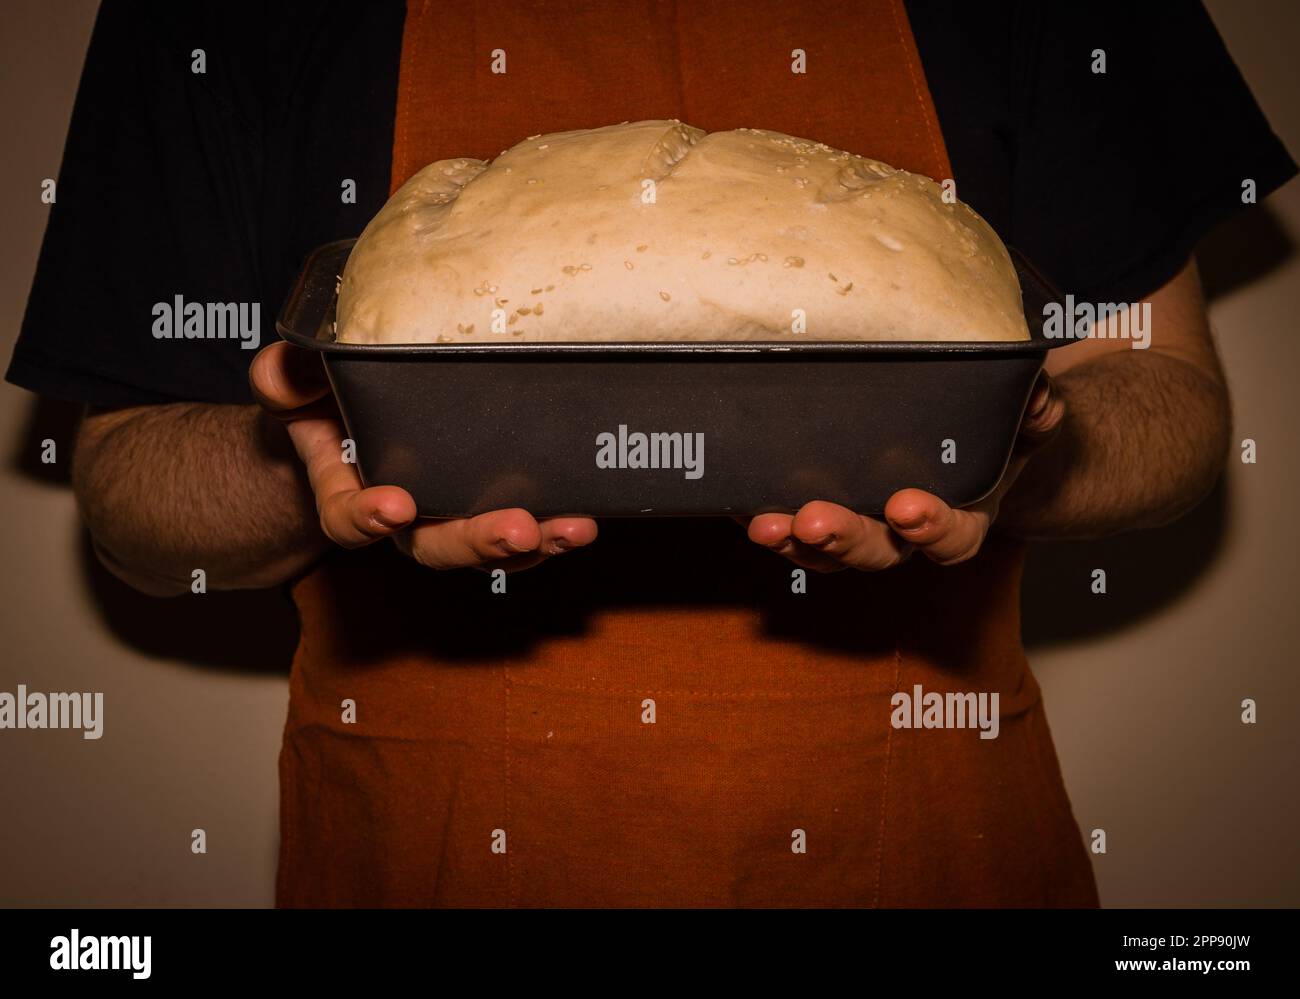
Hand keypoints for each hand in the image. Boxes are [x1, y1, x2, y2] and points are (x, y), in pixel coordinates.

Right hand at [249, 341, 596, 571]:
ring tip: (571, 530)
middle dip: (476, 543)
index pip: (348, 517)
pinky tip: (587, 519)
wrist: (356, 413)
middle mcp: (403, 516)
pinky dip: (555, 529)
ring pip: (487, 549)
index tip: (392, 507)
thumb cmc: (322, 397)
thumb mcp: (295, 379)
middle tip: (517, 531)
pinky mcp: (492, 504)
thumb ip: (286, 377)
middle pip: (434, 546)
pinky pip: (524, 530)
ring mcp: (450, 515)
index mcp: (347, 489)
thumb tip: (282, 374)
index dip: (366, 518)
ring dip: (534, 545)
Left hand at [739, 372, 1065, 571]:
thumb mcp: (1024, 428)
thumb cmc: (993, 442)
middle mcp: (904, 539)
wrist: (964, 456)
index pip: (949, 538)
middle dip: (843, 539)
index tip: (907, 507)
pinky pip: (791, 529)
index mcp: (961, 522)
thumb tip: (1038, 397)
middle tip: (815, 521)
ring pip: (824, 553)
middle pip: (874, 553)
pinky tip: (734, 501)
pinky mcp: (820, 520)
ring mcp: (859, 532)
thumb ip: (1036, 416)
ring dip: (792, 541)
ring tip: (763, 524)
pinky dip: (765, 520)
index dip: (929, 528)